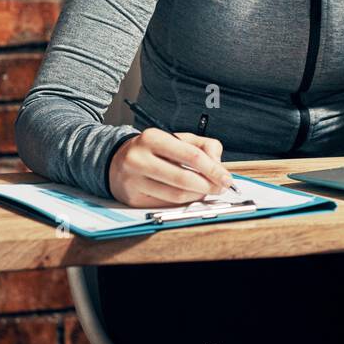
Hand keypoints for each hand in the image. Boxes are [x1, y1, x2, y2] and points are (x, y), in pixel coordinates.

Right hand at [108, 128, 230, 207]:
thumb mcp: (177, 139)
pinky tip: (189, 196)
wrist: (116, 160)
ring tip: (206, 191)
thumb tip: (218, 165)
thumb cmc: (153, 150)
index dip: (213, 169)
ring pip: (175, 196)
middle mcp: (139, 158)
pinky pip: (165, 205)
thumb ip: (204, 146)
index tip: (227, 178)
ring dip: (197, 196)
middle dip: (208, 186)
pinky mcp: (133, 198)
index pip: (191, 155)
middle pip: (184, 179)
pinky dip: (182, 203)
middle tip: (220, 188)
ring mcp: (133, 180)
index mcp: (152, 138)